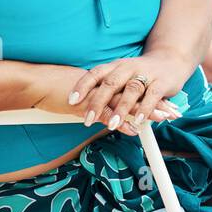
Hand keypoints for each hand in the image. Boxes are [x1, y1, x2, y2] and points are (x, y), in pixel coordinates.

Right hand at [27, 59, 184, 135]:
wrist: (36, 83)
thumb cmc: (55, 88)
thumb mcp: (81, 95)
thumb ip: (95, 100)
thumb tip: (105, 107)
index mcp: (105, 83)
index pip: (133, 90)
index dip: (150, 97)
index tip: (166, 103)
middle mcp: (104, 87)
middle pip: (136, 95)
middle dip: (155, 104)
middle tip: (174, 111)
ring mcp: (96, 96)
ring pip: (127, 103)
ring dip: (145, 111)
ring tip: (164, 118)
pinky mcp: (85, 105)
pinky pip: (106, 114)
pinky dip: (121, 121)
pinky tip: (134, 127)